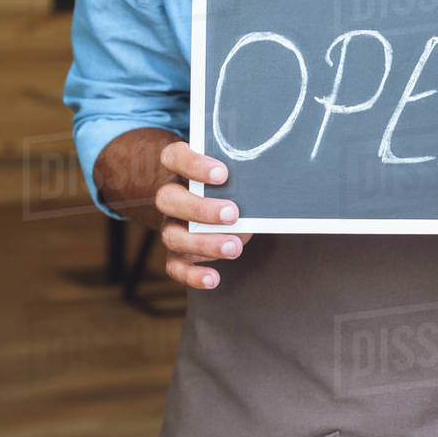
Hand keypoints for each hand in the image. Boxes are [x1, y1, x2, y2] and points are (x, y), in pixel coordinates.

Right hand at [154, 141, 251, 289]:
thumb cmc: (231, 187)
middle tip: (232, 214)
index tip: (222, 174)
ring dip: (203, 243)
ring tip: (233, 247)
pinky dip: (192, 275)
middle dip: (200, 209)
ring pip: (172, 235)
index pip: (174, 157)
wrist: (223, 208)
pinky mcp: (177, 252)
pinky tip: (213, 279)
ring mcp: (172, 225)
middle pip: (168, 199)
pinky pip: (175, 266)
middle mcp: (172, 196)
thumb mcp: (236, 177)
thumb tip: (270, 183)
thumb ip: (242, 176)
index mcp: (182, 168)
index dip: (193, 165)